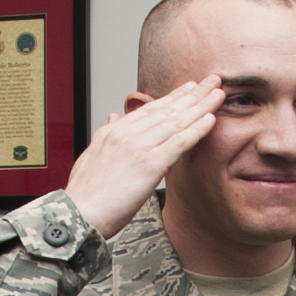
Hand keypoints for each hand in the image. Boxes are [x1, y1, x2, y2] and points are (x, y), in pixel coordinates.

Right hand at [62, 76, 221, 240]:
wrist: (77, 214)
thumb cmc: (84, 195)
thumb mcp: (90, 156)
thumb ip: (104, 134)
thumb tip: (112, 116)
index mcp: (112, 131)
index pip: (149, 109)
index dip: (173, 97)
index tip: (189, 87)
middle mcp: (125, 133)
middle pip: (166, 109)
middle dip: (192, 94)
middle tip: (212, 81)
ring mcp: (137, 147)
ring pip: (175, 121)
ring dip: (200, 106)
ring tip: (218, 94)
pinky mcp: (148, 164)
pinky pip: (178, 142)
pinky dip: (196, 129)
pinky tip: (210, 119)